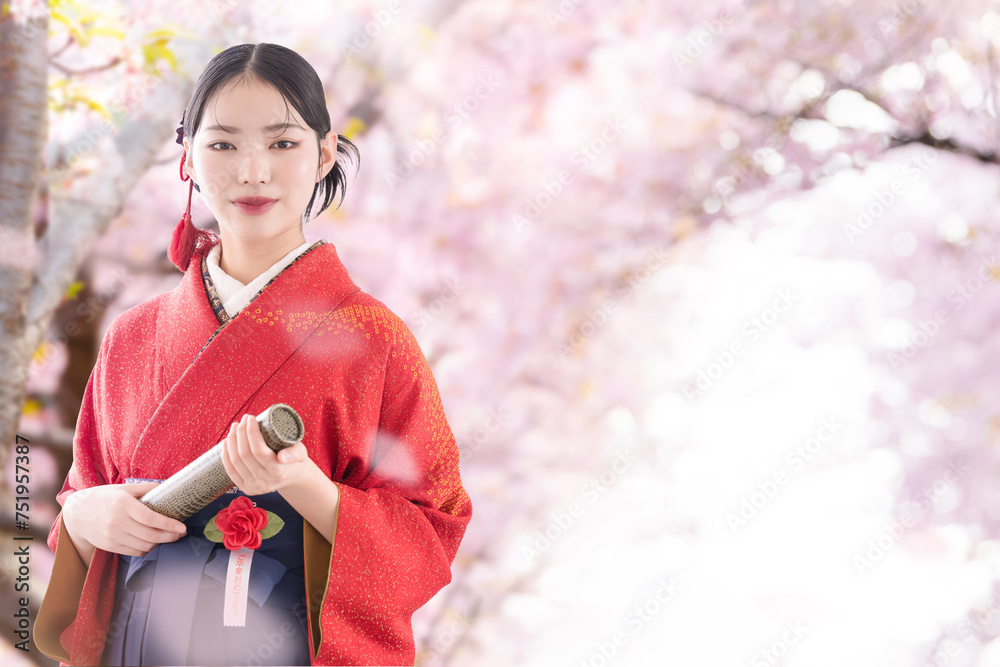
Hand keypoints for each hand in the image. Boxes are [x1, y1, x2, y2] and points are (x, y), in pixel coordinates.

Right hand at [62, 481, 187, 561]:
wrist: (77, 513)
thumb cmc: (104, 497)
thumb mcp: (123, 488)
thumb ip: (146, 488)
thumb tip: (168, 486)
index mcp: (123, 504)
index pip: (151, 518)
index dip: (169, 525)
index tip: (182, 527)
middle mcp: (117, 522)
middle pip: (150, 535)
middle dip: (170, 537)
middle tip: (180, 534)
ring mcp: (113, 536)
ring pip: (144, 545)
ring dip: (160, 544)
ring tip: (169, 537)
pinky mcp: (110, 546)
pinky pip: (134, 552)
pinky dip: (147, 549)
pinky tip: (153, 542)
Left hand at [220, 413, 313, 495]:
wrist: (292, 478)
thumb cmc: (296, 460)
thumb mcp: (301, 454)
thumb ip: (295, 453)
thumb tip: (282, 457)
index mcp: (279, 473)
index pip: (259, 451)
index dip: (251, 432)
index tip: (251, 418)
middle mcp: (265, 482)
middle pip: (245, 454)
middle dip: (240, 433)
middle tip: (243, 419)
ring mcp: (254, 487)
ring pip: (235, 461)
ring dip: (232, 441)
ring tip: (235, 427)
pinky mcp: (245, 488)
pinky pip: (230, 470)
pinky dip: (225, 454)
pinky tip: (226, 441)